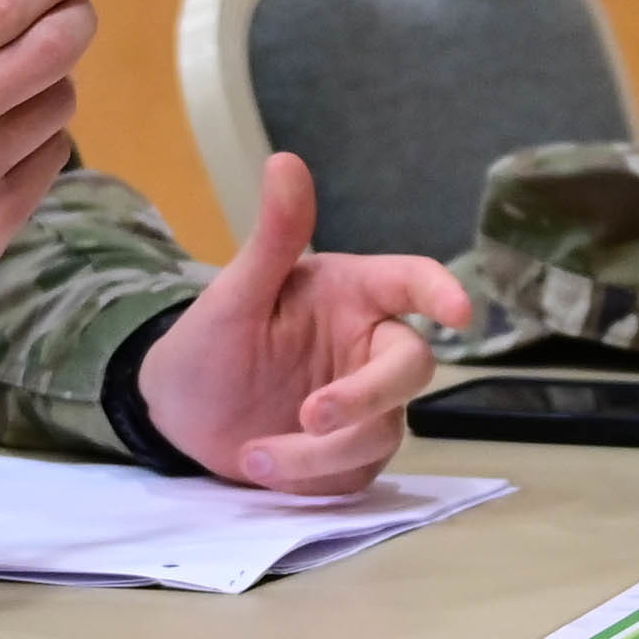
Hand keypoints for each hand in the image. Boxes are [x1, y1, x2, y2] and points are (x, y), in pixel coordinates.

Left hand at [135, 152, 476, 495]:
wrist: (180, 415)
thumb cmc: (209, 343)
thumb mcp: (233, 294)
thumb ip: (273, 237)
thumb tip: (286, 161)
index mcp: (352, 295)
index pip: (412, 282)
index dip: (441, 293)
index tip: (459, 313)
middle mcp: (369, 348)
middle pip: (411, 369)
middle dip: (366, 396)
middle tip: (311, 416)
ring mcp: (368, 406)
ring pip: (382, 431)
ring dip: (321, 451)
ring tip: (253, 454)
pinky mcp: (353, 458)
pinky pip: (356, 472)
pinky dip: (311, 478)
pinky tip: (262, 469)